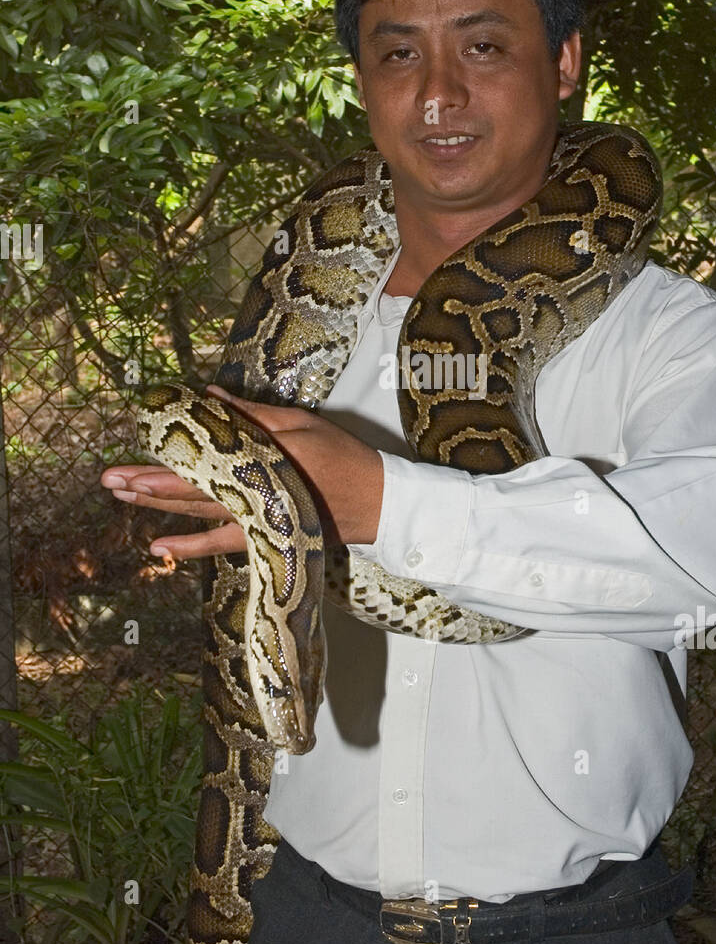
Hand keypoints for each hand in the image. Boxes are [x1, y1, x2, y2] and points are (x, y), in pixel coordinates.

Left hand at [101, 384, 384, 561]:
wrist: (378, 504)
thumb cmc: (342, 458)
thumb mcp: (301, 425)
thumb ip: (253, 414)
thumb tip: (207, 395)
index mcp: (257, 459)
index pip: (200, 462)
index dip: (161, 463)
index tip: (130, 459)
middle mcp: (250, 492)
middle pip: (188, 490)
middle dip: (145, 485)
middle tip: (108, 480)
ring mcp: (254, 518)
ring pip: (195, 514)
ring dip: (156, 509)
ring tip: (122, 499)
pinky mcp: (264, 536)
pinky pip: (219, 544)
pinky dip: (189, 547)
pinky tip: (159, 547)